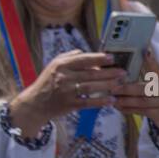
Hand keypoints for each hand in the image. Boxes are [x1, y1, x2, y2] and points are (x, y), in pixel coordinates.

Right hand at [9, 51, 124, 135]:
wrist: (36, 103)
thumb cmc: (47, 82)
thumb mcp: (53, 65)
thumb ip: (70, 57)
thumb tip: (86, 52)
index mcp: (61, 65)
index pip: (83, 59)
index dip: (99, 58)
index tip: (112, 58)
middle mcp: (64, 77)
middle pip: (91, 74)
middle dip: (109, 73)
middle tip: (122, 72)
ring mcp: (67, 92)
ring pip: (91, 87)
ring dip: (108, 85)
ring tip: (120, 84)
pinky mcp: (70, 105)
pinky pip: (89, 103)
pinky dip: (101, 101)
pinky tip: (112, 100)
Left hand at [112, 48, 158, 134]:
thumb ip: (152, 71)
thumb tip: (142, 55)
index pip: (157, 68)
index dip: (150, 61)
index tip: (143, 53)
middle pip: (146, 89)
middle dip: (128, 88)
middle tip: (113, 87)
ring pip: (142, 101)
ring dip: (126, 100)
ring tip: (113, 99)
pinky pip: (141, 112)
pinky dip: (129, 110)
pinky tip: (119, 107)